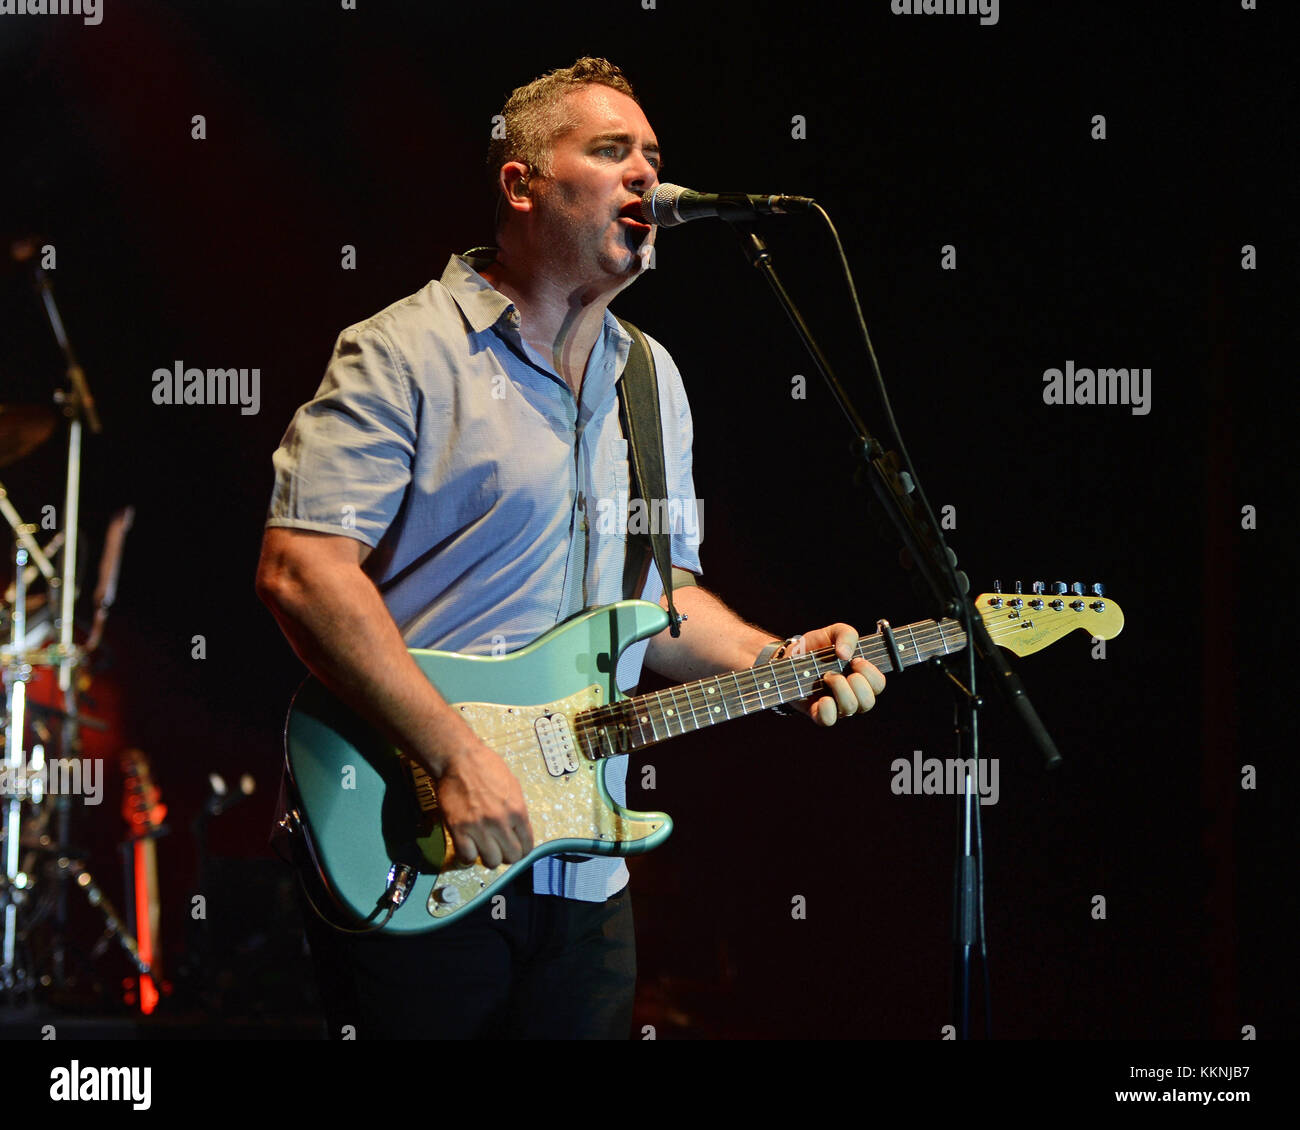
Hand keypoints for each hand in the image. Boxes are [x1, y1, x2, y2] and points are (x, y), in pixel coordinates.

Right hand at [433, 739, 533, 868]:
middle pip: (511, 857)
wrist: (459, 759)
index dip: (522, 850)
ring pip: (491, 862)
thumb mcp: (513, 786)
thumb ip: (517, 811)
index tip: (516, 848)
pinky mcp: (458, 829)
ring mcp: (479, 827)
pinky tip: (469, 847)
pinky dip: (468, 856)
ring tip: (484, 847)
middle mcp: (500, 821)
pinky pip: (467, 857)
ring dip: (488, 857)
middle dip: (507, 855)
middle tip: (499, 848)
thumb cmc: (487, 768)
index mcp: (517, 810)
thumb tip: (519, 832)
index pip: (527, 846)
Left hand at [787, 623, 885, 725]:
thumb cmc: (817, 646)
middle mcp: (852, 695)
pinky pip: (828, 720)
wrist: (790, 655)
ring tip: (826, 677)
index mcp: (861, 677)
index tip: (855, 660)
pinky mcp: (818, 713)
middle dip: (855, 683)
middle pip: (868, 701)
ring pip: (850, 708)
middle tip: (838, 670)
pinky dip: (827, 708)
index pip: (879, 684)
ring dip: (839, 688)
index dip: (870, 673)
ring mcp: (836, 706)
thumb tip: (846, 654)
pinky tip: (822, 697)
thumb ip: (847, 635)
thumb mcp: (834, 632)